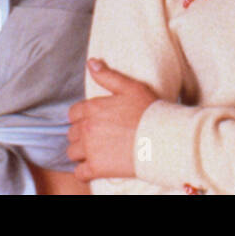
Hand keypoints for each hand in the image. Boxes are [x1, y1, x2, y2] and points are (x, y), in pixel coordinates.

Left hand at [66, 58, 157, 180]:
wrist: (162, 139)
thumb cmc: (149, 112)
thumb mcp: (130, 88)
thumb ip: (107, 76)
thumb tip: (91, 63)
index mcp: (93, 108)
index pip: (73, 114)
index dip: (82, 118)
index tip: (94, 122)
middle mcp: (87, 128)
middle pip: (72, 133)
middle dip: (82, 135)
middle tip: (99, 138)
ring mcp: (90, 149)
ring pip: (72, 152)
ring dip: (81, 153)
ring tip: (97, 153)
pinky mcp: (97, 168)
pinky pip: (79, 173)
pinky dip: (85, 172)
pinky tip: (95, 169)